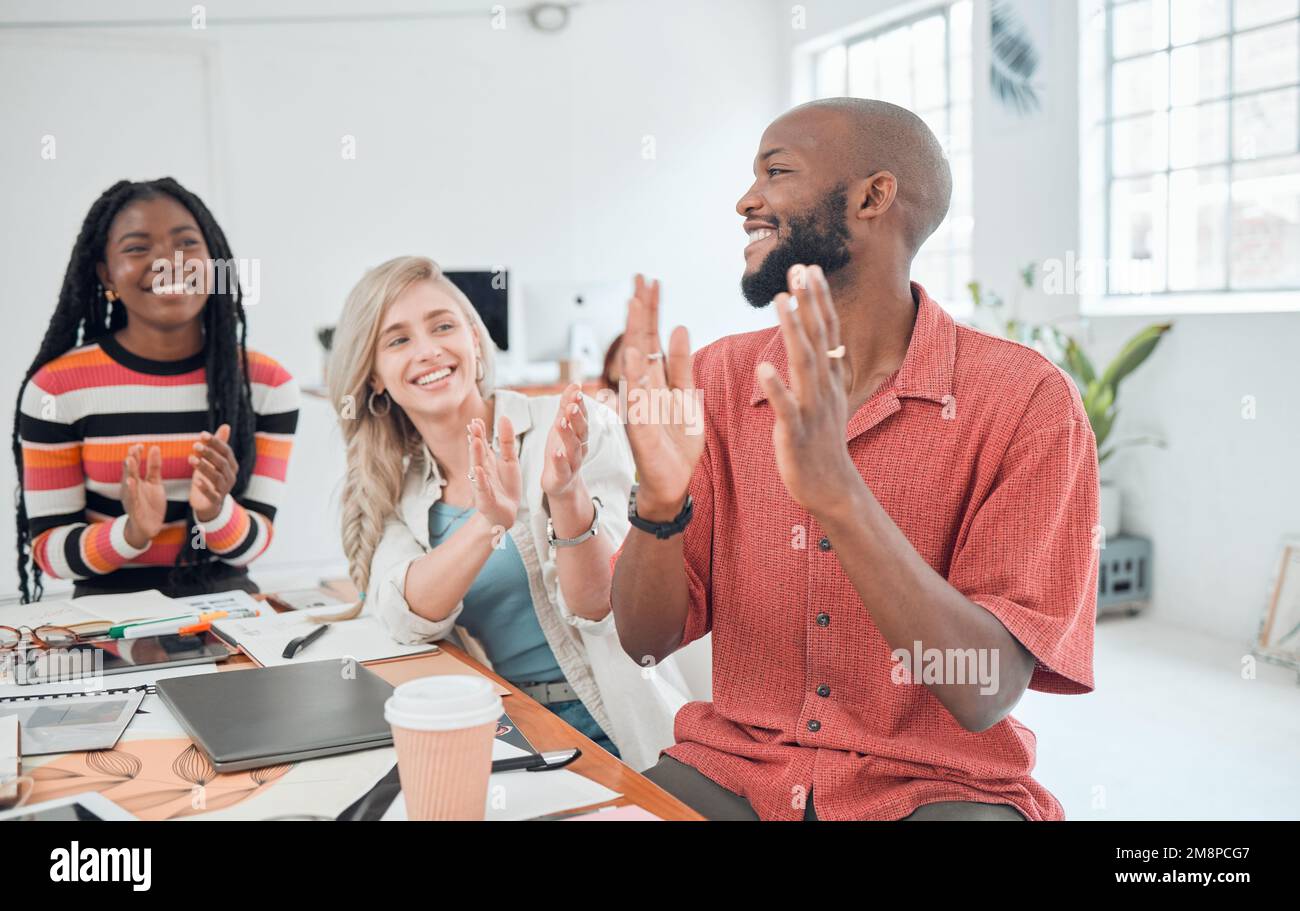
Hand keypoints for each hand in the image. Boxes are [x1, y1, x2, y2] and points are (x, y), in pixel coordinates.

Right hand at [120, 443, 165, 548]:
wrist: (149, 526)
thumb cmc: (150, 502)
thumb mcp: (155, 482)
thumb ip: (154, 467)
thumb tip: (154, 447)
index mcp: (135, 481)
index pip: (134, 465)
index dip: (136, 455)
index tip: (140, 445)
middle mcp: (130, 488)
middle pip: (130, 472)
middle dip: (131, 460)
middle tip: (133, 449)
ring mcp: (131, 498)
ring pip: (129, 483)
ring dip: (129, 472)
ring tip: (129, 460)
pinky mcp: (134, 509)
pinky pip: (132, 498)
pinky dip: (131, 490)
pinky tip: (130, 481)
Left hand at [188, 424, 238, 522]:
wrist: (209, 503)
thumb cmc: (210, 478)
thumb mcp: (213, 461)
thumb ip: (219, 444)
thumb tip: (226, 426)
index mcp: (231, 466)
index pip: (226, 451)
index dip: (215, 442)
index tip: (202, 434)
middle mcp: (231, 477)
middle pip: (222, 463)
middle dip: (209, 453)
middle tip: (195, 445)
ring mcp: (224, 490)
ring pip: (217, 477)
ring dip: (204, 467)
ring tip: (191, 459)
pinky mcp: (215, 501)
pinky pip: (212, 495)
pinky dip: (205, 488)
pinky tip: (196, 481)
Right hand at [468, 415, 521, 530]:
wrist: (504, 514)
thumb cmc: (505, 487)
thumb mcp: (509, 461)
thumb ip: (506, 441)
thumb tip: (504, 417)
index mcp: (487, 462)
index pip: (482, 444)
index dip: (480, 433)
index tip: (476, 419)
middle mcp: (482, 472)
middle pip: (478, 453)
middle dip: (476, 439)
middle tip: (474, 425)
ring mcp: (482, 485)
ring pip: (478, 468)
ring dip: (476, 455)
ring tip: (476, 441)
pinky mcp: (485, 500)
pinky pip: (482, 488)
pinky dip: (479, 480)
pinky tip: (477, 471)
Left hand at [540, 384, 589, 502]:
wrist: (560, 482)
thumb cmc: (561, 450)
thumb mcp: (561, 425)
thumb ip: (566, 406)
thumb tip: (575, 384)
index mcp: (579, 434)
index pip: (582, 417)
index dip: (580, 406)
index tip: (577, 393)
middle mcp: (580, 447)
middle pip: (581, 431)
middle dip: (577, 418)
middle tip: (571, 406)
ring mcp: (573, 462)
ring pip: (573, 448)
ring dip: (568, 435)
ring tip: (560, 423)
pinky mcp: (563, 476)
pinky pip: (563, 468)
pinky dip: (560, 460)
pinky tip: (556, 452)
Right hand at [620, 274, 704, 520]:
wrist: (673, 482)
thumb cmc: (676, 442)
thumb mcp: (687, 397)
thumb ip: (682, 365)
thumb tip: (680, 327)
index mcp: (654, 379)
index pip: (650, 337)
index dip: (651, 310)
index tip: (651, 281)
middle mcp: (642, 388)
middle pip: (639, 342)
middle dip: (640, 310)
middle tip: (641, 278)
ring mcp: (638, 405)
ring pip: (634, 363)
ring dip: (634, 333)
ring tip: (635, 304)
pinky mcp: (640, 428)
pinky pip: (636, 399)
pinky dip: (634, 378)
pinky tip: (633, 355)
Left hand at [755, 264, 862, 518]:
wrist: (832, 487)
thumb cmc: (824, 440)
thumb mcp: (830, 397)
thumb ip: (827, 366)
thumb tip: (829, 336)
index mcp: (830, 378)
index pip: (826, 331)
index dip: (819, 300)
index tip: (809, 268)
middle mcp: (825, 387)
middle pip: (817, 337)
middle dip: (809, 302)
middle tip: (799, 269)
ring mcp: (813, 409)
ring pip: (803, 363)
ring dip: (792, 330)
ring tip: (781, 301)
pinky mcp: (797, 433)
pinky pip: (786, 407)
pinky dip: (776, 387)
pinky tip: (763, 366)